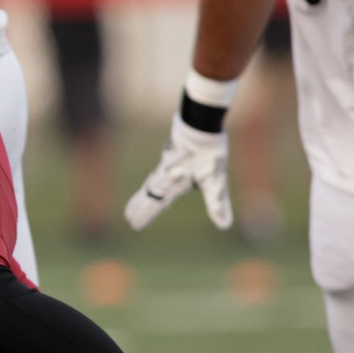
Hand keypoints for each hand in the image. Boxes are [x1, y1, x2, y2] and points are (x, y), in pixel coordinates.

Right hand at [124, 114, 231, 230]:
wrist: (200, 126)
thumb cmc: (208, 154)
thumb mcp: (216, 182)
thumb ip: (218, 204)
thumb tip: (225, 226)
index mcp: (172, 185)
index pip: (155, 203)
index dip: (145, 214)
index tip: (135, 225)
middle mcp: (165, 176)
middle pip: (148, 194)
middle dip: (140, 206)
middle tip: (128, 217)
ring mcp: (166, 165)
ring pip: (151, 183)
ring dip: (143, 195)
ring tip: (137, 201)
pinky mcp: (171, 156)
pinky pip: (157, 173)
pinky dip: (152, 182)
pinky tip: (156, 180)